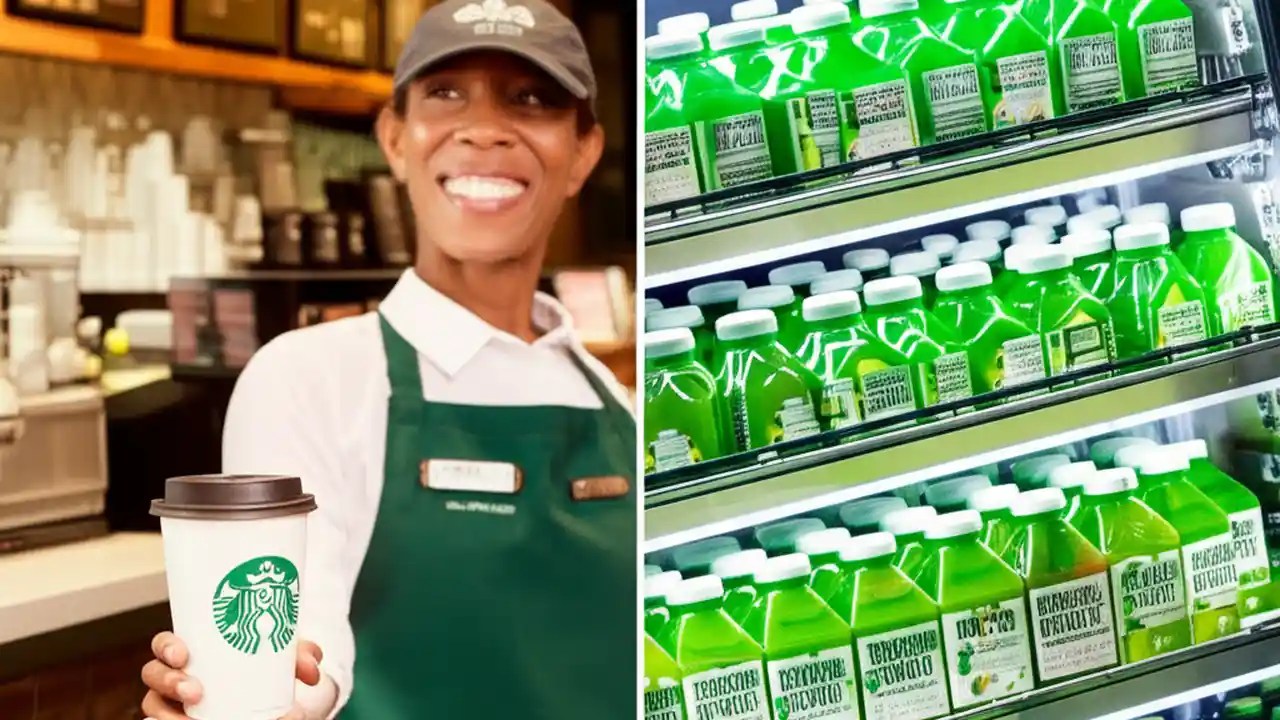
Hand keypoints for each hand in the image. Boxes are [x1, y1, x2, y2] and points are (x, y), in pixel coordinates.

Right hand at [141, 631, 322, 719]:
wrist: (268, 698)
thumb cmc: (262, 666)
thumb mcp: (280, 658)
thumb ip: (297, 658)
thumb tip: (311, 669)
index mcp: (193, 649)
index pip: (164, 644)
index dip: (166, 647)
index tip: (183, 655)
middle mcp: (175, 675)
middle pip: (152, 675)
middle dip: (167, 681)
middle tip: (195, 691)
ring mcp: (173, 702)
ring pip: (153, 706)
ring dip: (166, 714)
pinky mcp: (179, 719)